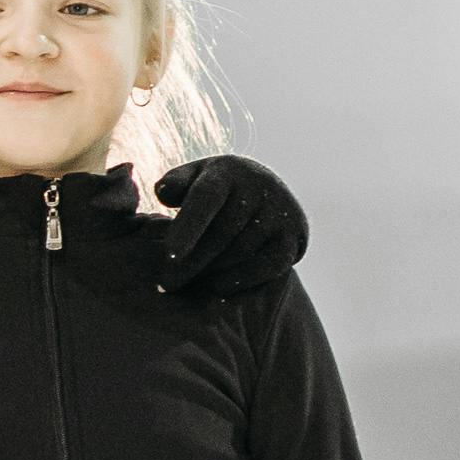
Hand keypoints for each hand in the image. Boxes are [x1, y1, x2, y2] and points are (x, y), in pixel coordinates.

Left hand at [151, 153, 306, 296]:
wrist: (265, 193)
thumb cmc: (214, 192)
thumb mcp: (192, 180)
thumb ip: (174, 185)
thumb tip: (165, 193)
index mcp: (226, 172)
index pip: (206, 198)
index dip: (188, 227)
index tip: (169, 256)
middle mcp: (259, 187)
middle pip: (221, 232)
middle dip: (191, 261)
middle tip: (167, 284)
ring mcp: (280, 211)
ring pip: (241, 250)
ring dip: (212, 271)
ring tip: (187, 285)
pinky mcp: (294, 236)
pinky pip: (269, 265)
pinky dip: (242, 279)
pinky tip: (217, 288)